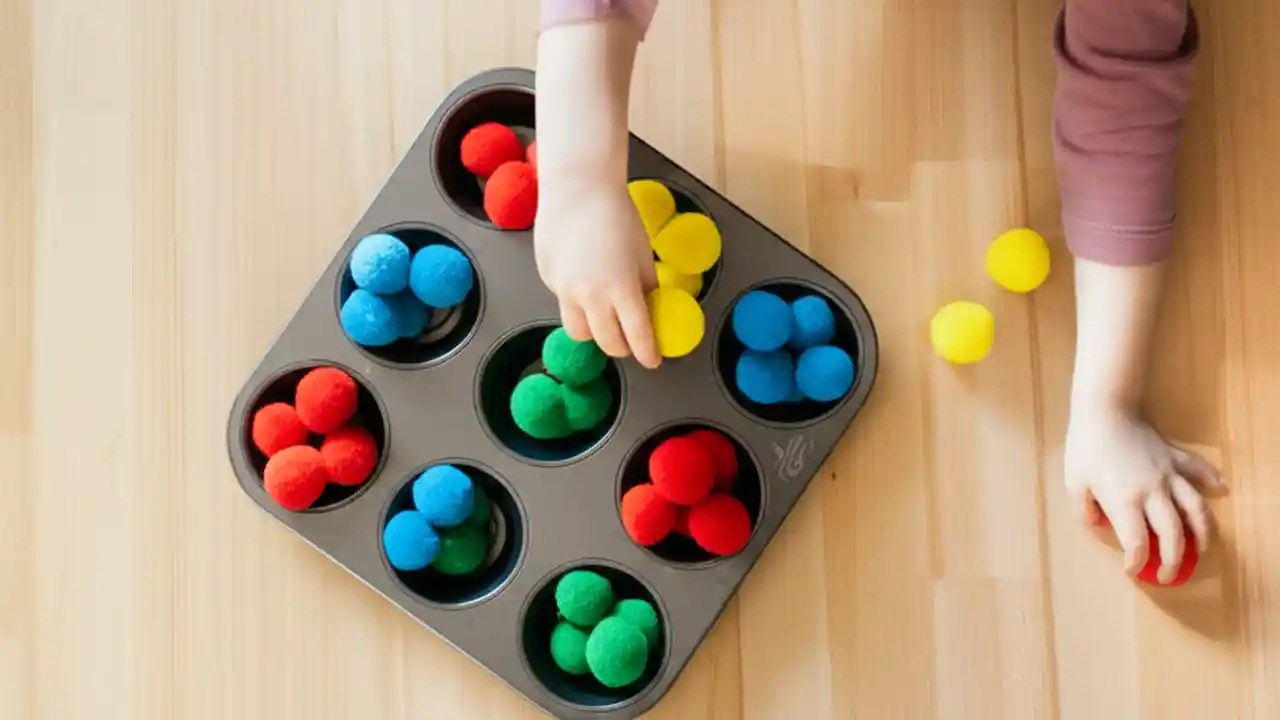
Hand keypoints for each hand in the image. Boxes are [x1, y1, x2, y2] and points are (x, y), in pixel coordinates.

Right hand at [534, 180, 661, 368]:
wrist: (578, 186)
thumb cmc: (617, 214)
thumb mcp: (643, 253)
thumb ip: (646, 286)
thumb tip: (650, 308)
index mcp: (621, 288)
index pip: (637, 337)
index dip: (648, 354)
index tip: (653, 360)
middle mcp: (591, 295)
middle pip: (607, 344)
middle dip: (622, 347)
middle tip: (631, 340)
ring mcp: (564, 289)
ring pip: (579, 331)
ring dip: (595, 331)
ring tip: (605, 317)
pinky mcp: (548, 279)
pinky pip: (564, 303)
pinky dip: (577, 302)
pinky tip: (584, 278)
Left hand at [1064, 400, 1223, 582]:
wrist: (1106, 409)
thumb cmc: (1086, 447)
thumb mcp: (1074, 483)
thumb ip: (1084, 510)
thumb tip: (1098, 525)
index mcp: (1125, 502)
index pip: (1137, 543)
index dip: (1137, 563)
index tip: (1133, 571)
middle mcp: (1153, 493)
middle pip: (1173, 535)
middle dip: (1174, 561)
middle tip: (1169, 575)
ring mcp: (1169, 475)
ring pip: (1196, 509)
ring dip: (1203, 532)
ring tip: (1202, 548)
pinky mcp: (1176, 457)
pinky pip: (1199, 471)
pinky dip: (1212, 481)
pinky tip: (1220, 490)